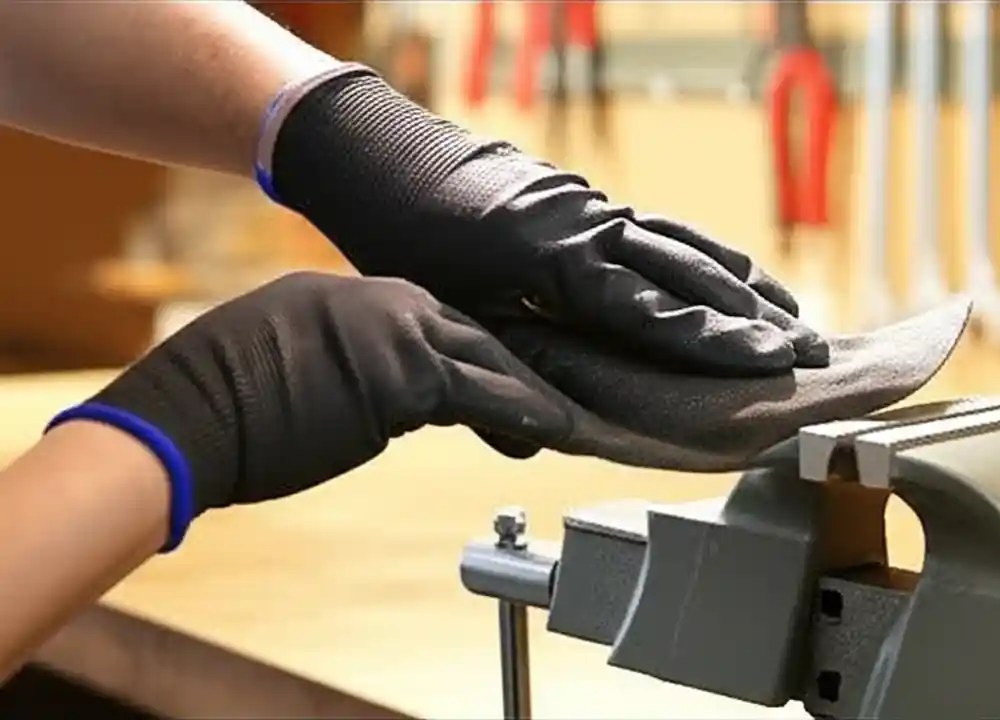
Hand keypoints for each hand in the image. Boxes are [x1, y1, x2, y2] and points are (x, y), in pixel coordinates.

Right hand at [53, 272, 571, 528]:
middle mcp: (380, 301)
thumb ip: (336, 362)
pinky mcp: (405, 381)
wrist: (188, 414)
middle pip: (471, 333)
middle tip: (559, 394)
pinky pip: (485, 398)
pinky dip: (529, 414)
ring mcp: (396, 335)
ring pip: (487, 361)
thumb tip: (369, 397)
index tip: (505, 374)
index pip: (434, 321)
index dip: (475, 353)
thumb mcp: (281, 357)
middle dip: (517, 367)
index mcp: (348, 293)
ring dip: (536, 393)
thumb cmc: (216, 399)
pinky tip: (561, 429)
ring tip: (577, 419)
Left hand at [268, 72, 829, 375]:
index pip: (649, 305)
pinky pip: (660, 229)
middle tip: (810, 348)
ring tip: (793, 316)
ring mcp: (590, 206)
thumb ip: (490, 378)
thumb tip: (530, 440)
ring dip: (741, 283)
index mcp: (552, 254)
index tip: (769, 354)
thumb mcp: (442, 314)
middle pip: (685, 270)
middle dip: (751, 312)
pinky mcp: (588, 200)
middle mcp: (585, 224)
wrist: (380, 158)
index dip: (712, 335)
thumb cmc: (405, 239)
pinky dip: (704, 254)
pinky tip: (733, 275)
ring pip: (682, 244)